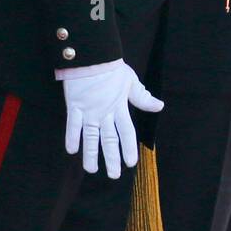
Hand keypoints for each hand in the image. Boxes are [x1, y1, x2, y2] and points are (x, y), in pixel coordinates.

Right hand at [59, 58, 163, 176]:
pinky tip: (71, 150)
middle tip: (113, 175)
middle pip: (109, 139)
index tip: (130, 163)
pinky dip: (71, 136)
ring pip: (90, 137)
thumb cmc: (112, 67)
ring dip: (91, 154)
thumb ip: (142, 97)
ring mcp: (88, 111)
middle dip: (111, 158)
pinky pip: (72, 124)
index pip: (126, 132)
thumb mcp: (131, 81)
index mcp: (119, 107)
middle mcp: (104, 113)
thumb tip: (159, 106)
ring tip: (91, 169)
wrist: (91, 55)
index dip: (128, 148)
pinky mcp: (74, 106)